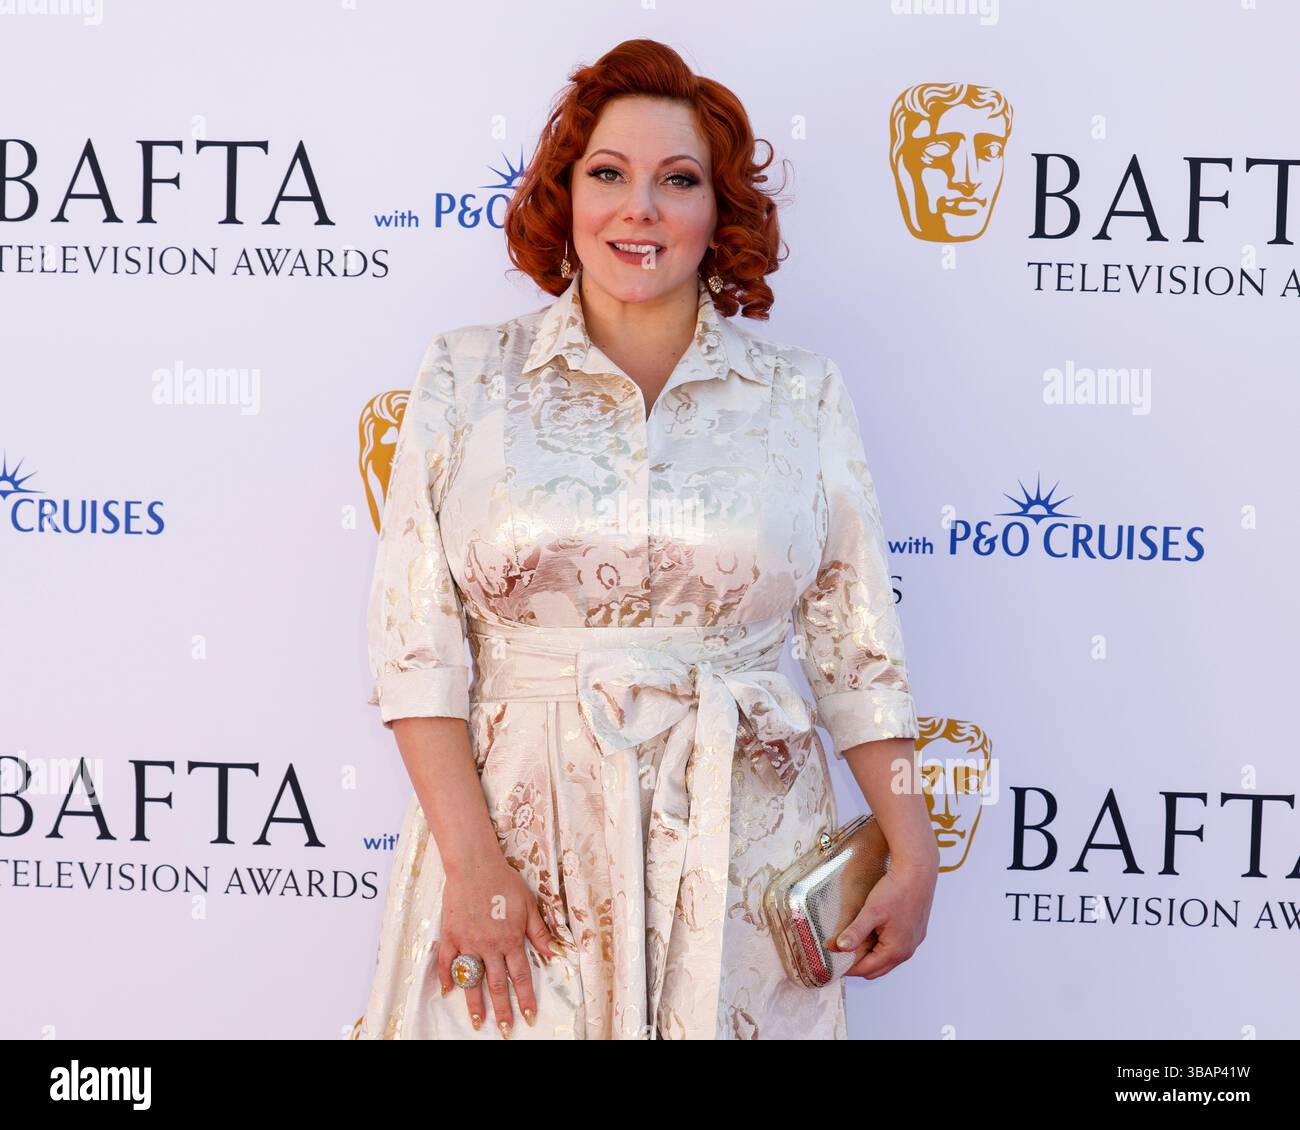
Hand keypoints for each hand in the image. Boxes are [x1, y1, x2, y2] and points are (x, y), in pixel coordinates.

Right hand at [435, 855, 560, 1037]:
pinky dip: (447, 978)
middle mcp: (490, 946)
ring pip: (473, 980)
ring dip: (475, 1004)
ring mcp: (468, 942)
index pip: (520, 976)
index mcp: (511, 939)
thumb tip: (554, 953)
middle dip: (502, 1010)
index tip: (529, 1016)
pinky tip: (448, 992)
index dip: (525, 998)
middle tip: (505, 1030)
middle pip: (497, 985)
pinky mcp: (451, 936)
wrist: (475, 866)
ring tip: (477, 1022)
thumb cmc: (504, 882)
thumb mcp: (529, 905)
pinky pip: (448, 962)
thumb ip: (539, 932)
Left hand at [830, 857, 937, 979]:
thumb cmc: (896, 890)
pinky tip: (872, 932)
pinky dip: (882, 946)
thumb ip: (855, 932)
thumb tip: (838, 948)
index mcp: (896, 950)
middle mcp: (907, 950)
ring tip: (854, 943)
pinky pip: (896, 946)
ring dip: (871, 955)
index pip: (867, 969)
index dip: (848, 968)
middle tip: (841, 955)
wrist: (918, 871)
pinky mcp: (915, 931)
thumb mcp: (871, 912)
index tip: (834, 962)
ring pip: (887, 958)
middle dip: (859, 965)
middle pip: (878, 968)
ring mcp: (913, 941)